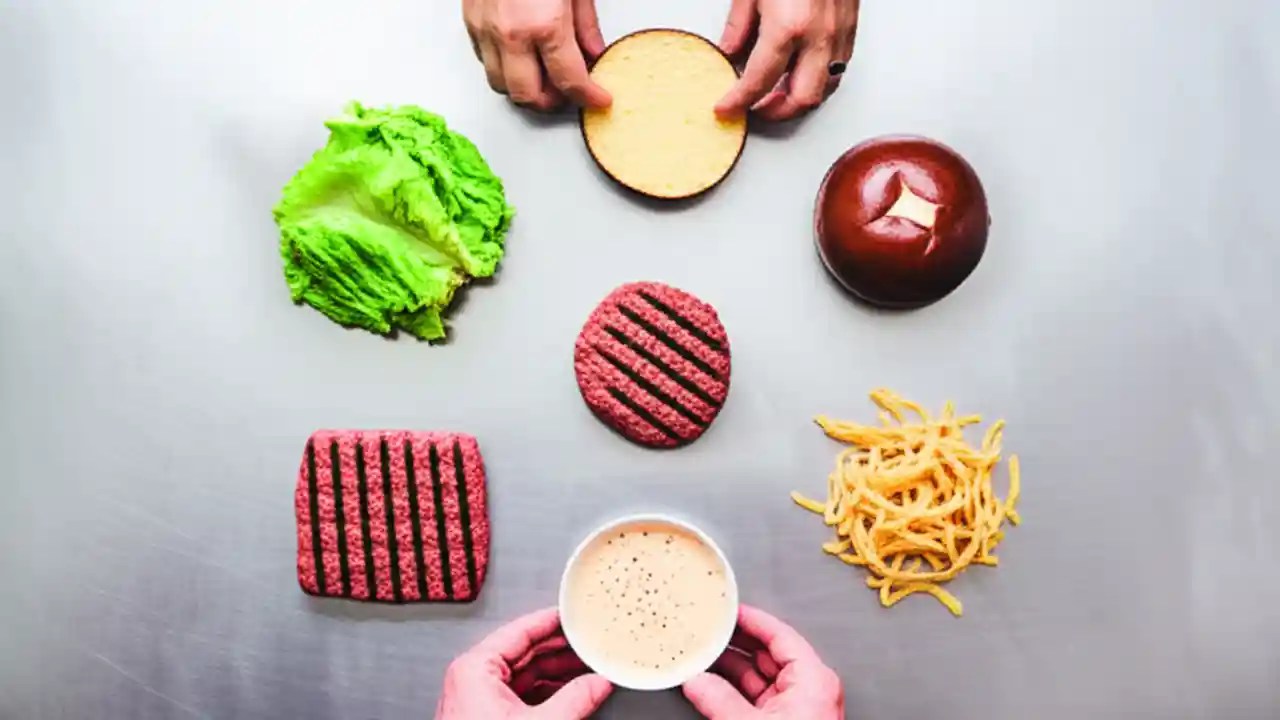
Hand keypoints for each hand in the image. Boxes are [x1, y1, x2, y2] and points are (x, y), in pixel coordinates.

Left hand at [436, 608, 613, 718]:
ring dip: (556, 672)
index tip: (574, 615)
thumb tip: (598, 683)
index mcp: (475, 669)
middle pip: (525, 651)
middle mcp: (472, 678)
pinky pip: (521, 694)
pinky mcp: (486, 717)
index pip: (521, 630)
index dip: (553, 622)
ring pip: (525, 674)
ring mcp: (478, 699)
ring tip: (587, 668)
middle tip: (589, 643)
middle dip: (561, 650)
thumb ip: (575, 699)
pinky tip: (570, 692)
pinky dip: (546, 691)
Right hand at [462, 0, 611, 110]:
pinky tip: (521, 56)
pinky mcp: (470, 20)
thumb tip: (594, 52)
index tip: (598, 99)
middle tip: (569, 93)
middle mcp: (511, 34)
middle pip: (528, 95)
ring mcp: (485, 29)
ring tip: (544, 77)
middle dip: (551, 102)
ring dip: (524, 89)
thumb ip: (585, 24)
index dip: (588, 96)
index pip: (569, 80)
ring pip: (500, 84)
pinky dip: (503, 67)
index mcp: (544, 24)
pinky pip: (484, 61)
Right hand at [682, 605, 843, 718]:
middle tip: (710, 631)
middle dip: (736, 644)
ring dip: (731, 669)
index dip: (752, 620)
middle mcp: (810, 690)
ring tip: (704, 657)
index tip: (730, 610)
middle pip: (769, 654)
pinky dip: (735, 691)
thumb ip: (718, 701)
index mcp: (813, 680)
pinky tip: (712, 685)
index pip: (780, 635)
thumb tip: (697, 682)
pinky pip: (758, 698)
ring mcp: (799, 709)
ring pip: (761, 677)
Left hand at [717, 0, 859, 120]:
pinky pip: (838, 69)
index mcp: (788, 26)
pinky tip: (801, 75)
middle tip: (753, 108)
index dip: (738, 101)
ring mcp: (839, 33)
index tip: (725, 107)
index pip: (758, 81)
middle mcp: (818, 36)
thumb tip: (728, 52)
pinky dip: (818, 81)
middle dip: (775, 112)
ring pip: (825, 89)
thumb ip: (739, 25)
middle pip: (800, 98)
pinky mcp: (850, 27)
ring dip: (799, 100)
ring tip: (776, 96)